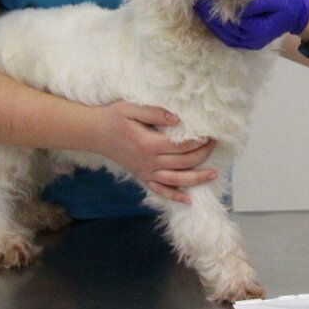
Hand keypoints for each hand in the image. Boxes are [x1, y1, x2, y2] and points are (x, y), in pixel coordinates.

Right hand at [91, 100, 216, 203]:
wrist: (94, 133)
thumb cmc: (113, 117)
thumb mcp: (131, 108)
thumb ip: (155, 113)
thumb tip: (178, 119)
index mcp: (147, 144)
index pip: (180, 146)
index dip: (197, 141)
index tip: (210, 133)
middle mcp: (148, 161)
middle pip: (182, 162)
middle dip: (202, 154)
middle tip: (215, 144)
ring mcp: (145, 171)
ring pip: (176, 180)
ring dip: (196, 179)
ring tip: (213, 174)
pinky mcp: (142, 176)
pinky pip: (160, 190)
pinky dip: (174, 196)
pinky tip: (189, 200)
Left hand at [195, 0, 308, 49]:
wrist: (296, 16)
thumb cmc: (286, 5)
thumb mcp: (273, 0)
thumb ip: (255, 2)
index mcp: (255, 30)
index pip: (227, 19)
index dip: (213, 7)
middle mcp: (247, 40)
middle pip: (220, 28)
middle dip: (207, 13)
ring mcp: (245, 42)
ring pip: (220, 32)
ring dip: (208, 19)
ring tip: (198, 5)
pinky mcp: (244, 40)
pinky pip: (225, 34)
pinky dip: (215, 24)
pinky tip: (208, 14)